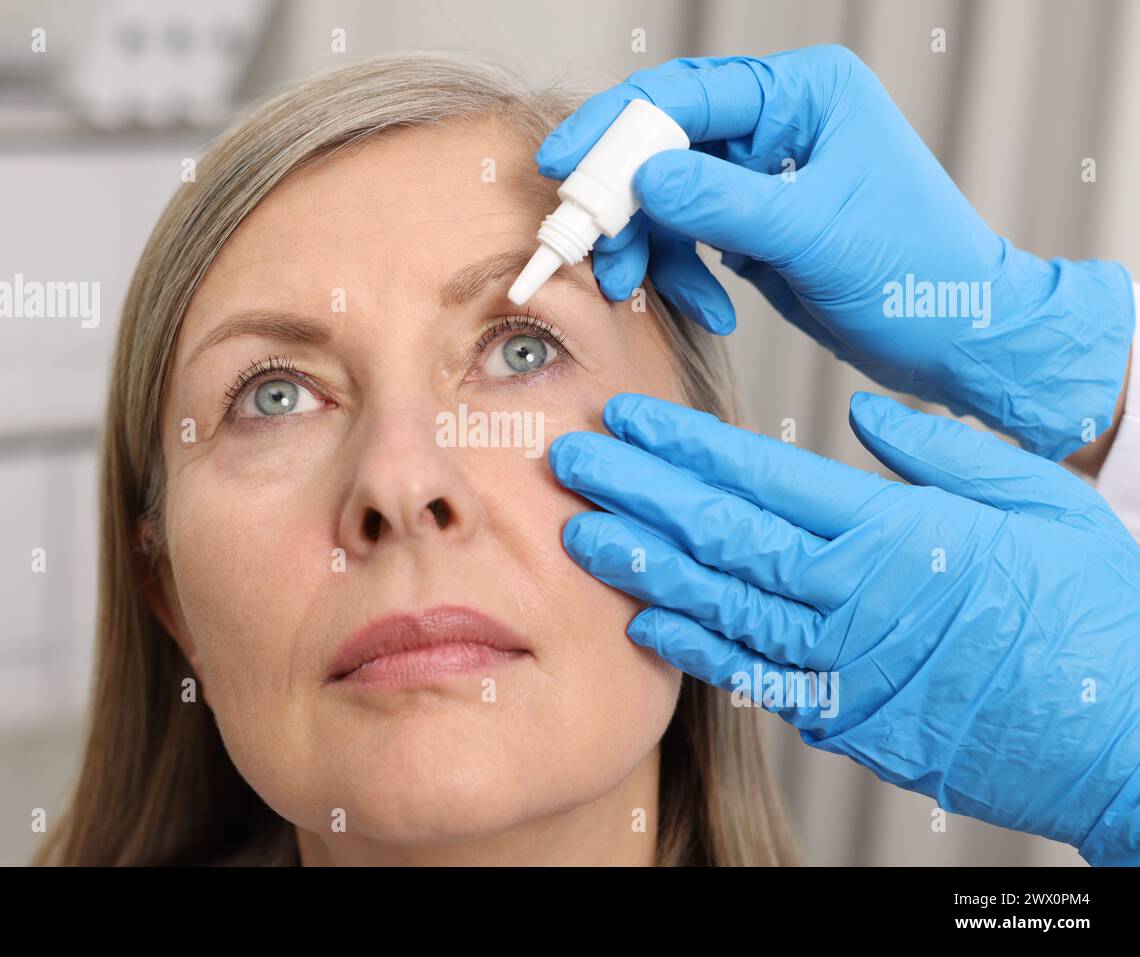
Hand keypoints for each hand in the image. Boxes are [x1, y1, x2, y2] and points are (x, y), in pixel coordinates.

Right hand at [536, 45, 1134, 461]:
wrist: (958, 340)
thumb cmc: (921, 275)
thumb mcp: (817, 235)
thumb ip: (725, 204)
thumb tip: (646, 181)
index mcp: (805, 96)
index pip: (688, 95)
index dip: (617, 128)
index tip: (564, 165)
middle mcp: (779, 125)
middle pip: (664, 145)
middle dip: (626, 203)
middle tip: (596, 250)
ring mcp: (763, 176)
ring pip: (668, 198)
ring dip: (649, 249)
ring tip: (638, 293)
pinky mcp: (755, 224)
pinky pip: (689, 237)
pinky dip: (683, 275)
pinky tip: (709, 311)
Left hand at [549, 391, 1139, 863]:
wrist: (1121, 736)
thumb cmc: (1095, 611)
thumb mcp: (1038, 501)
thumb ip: (943, 453)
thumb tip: (866, 416)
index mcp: (893, 529)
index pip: (759, 475)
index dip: (683, 444)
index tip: (628, 416)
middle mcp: (849, 594)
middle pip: (717, 531)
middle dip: (636, 491)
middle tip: (571, 458)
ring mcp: (838, 661)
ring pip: (717, 602)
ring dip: (641, 564)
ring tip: (580, 531)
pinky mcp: (842, 715)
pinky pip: (750, 676)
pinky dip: (693, 649)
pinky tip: (643, 623)